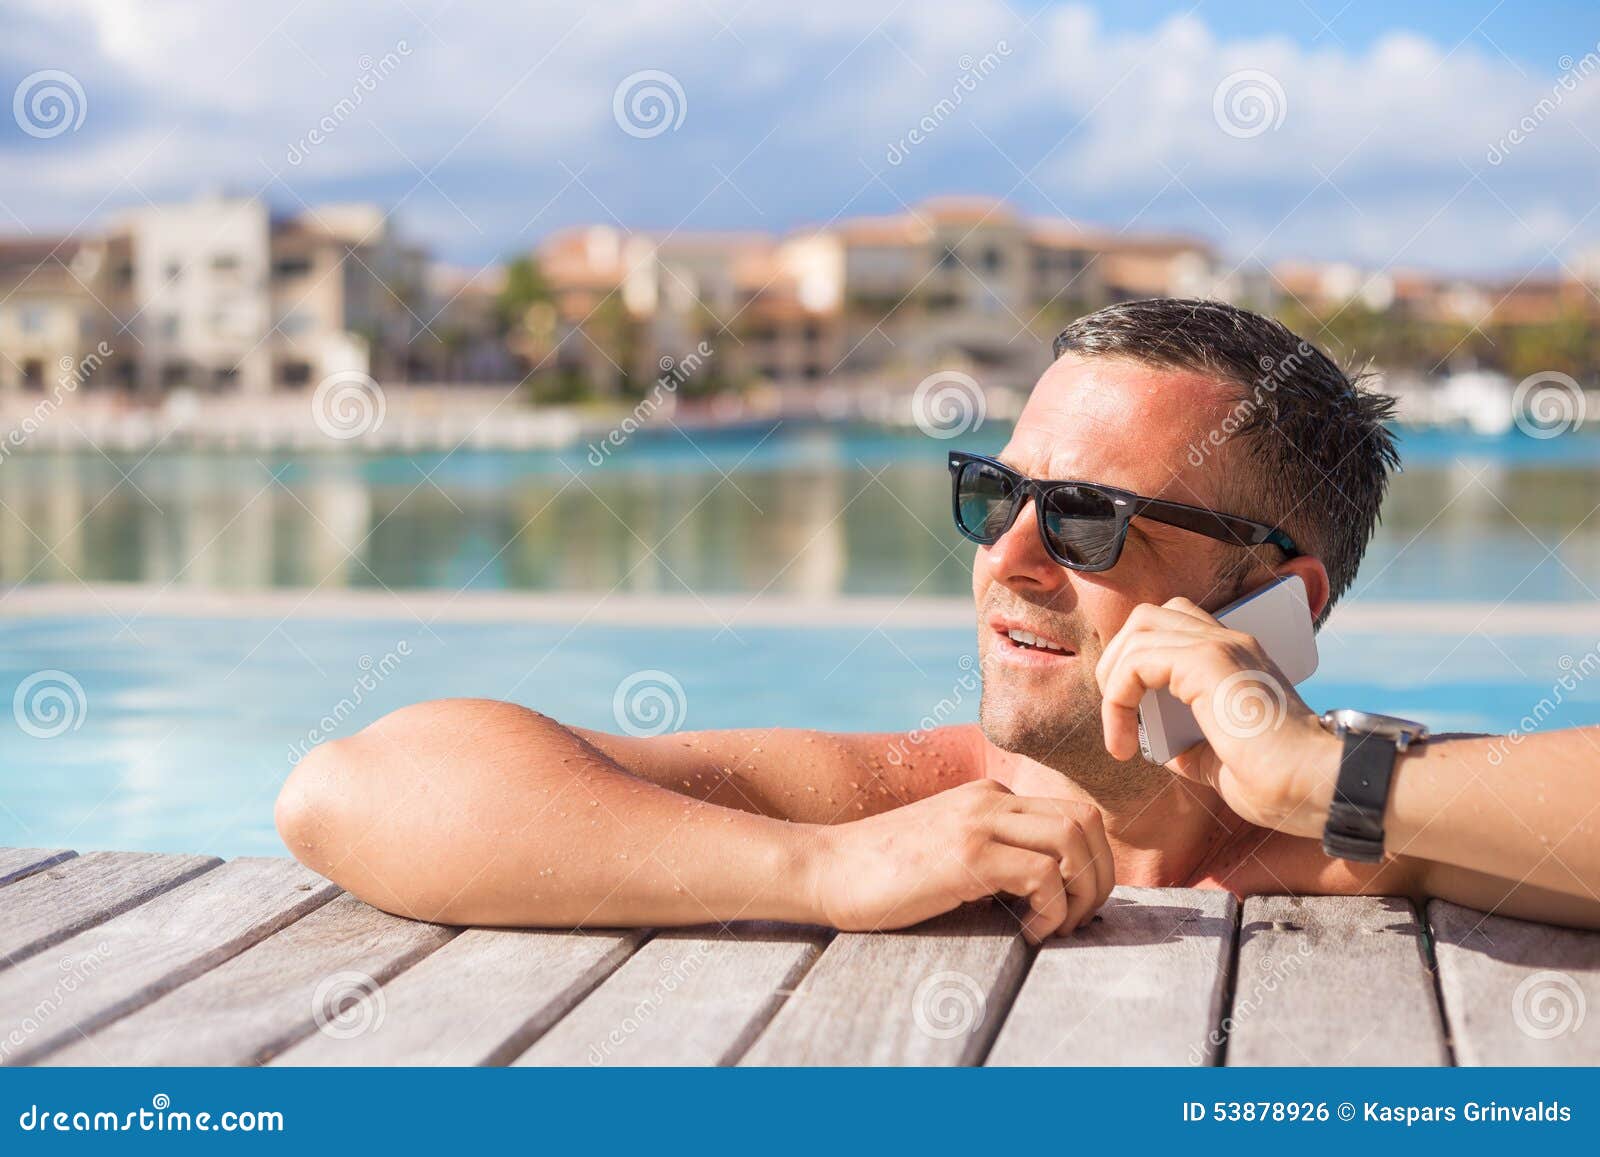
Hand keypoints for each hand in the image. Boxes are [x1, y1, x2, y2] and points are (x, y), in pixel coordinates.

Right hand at [805, 779, 1114, 942]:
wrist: (824, 868)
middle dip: (1100, 876)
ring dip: (1083, 891)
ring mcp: (978, 823)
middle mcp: (989, 799)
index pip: (1071, 814)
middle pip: (1085, 820)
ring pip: (1074, 840)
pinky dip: (1052, 910)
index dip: (1089, 863)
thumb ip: (990, 856)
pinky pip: (1043, 875)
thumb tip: (1044, 894)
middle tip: (1081, 919)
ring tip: (1058, 927)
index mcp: (987, 796)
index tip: (1073, 906)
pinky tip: (1029, 933)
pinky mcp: (967, 855)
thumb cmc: (880, 874)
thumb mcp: (946, 850)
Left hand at [1094, 597, 1341, 836]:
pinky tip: (1124, 741)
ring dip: (1113, 678)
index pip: (1173, 630)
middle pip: (1149, 617)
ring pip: (1138, 628)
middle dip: (1118, 660)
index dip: (1138, 665)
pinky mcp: (1209, 661)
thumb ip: (1190, 745)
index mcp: (1237, 660)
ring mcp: (1222, 646)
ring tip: (1118, 730)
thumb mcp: (1220, 762)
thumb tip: (1161, 746)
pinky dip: (1117, 698)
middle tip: (1118, 715)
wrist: (1321, 787)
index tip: (1130, 725)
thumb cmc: (1283, 783)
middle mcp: (1230, 642)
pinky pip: (1137, 660)